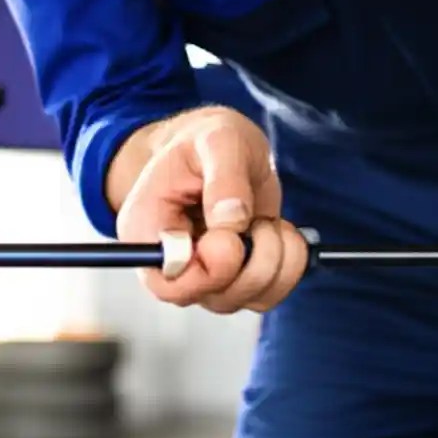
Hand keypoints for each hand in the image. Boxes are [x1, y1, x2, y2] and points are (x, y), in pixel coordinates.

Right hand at [111, 107, 307, 312]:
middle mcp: (172, 265)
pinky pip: (271, 293)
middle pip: (214, 296)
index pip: (170, 284)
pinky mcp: (237, 279)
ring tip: (264, 220)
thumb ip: (224, 179)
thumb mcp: (218, 140)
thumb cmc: (206, 142)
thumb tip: (231, 222)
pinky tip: (277, 232)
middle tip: (256, 220)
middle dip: (253, 260)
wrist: (220, 150)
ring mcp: (206, 278)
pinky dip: (290, 264)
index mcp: (146, 231)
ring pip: (248, 297)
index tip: (234, 234)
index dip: (212, 268)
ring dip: (274, 258)